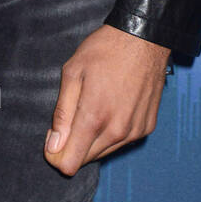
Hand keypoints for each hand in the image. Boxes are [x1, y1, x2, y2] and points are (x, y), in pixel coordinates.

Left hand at [44, 24, 169, 175]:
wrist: (144, 38)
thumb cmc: (106, 50)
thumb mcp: (73, 72)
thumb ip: (62, 113)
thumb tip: (53, 146)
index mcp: (94, 117)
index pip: (71, 164)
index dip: (57, 154)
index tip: (55, 137)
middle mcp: (117, 131)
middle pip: (86, 159)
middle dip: (74, 144)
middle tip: (74, 113)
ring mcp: (135, 131)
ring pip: (105, 151)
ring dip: (94, 137)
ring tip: (95, 104)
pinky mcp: (147, 127)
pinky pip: (122, 141)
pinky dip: (113, 130)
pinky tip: (113, 106)